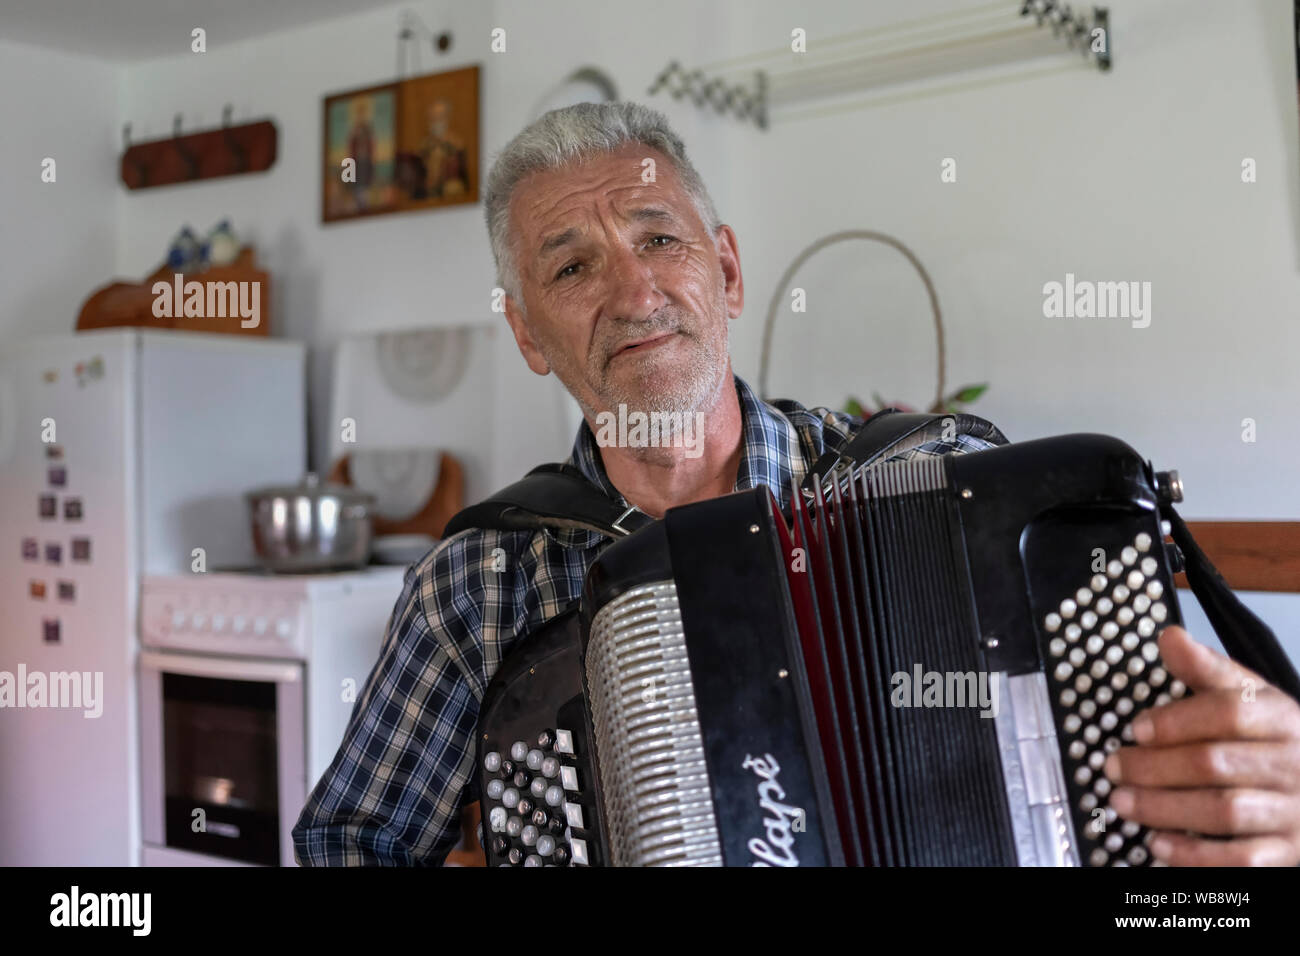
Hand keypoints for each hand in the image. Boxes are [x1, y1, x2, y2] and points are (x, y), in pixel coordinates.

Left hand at [1104, 625, 1299, 865]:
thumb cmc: (1276, 743)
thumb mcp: (1252, 700)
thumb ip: (1207, 672)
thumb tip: (1170, 637)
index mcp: (1281, 719)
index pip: (1229, 712)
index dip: (1177, 720)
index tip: (1136, 728)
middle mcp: (1291, 764)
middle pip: (1215, 764)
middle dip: (1154, 767)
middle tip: (1113, 767)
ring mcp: (1292, 811)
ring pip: (1223, 811)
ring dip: (1164, 808)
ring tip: (1122, 802)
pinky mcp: (1286, 852)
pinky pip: (1239, 858)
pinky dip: (1194, 854)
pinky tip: (1159, 844)